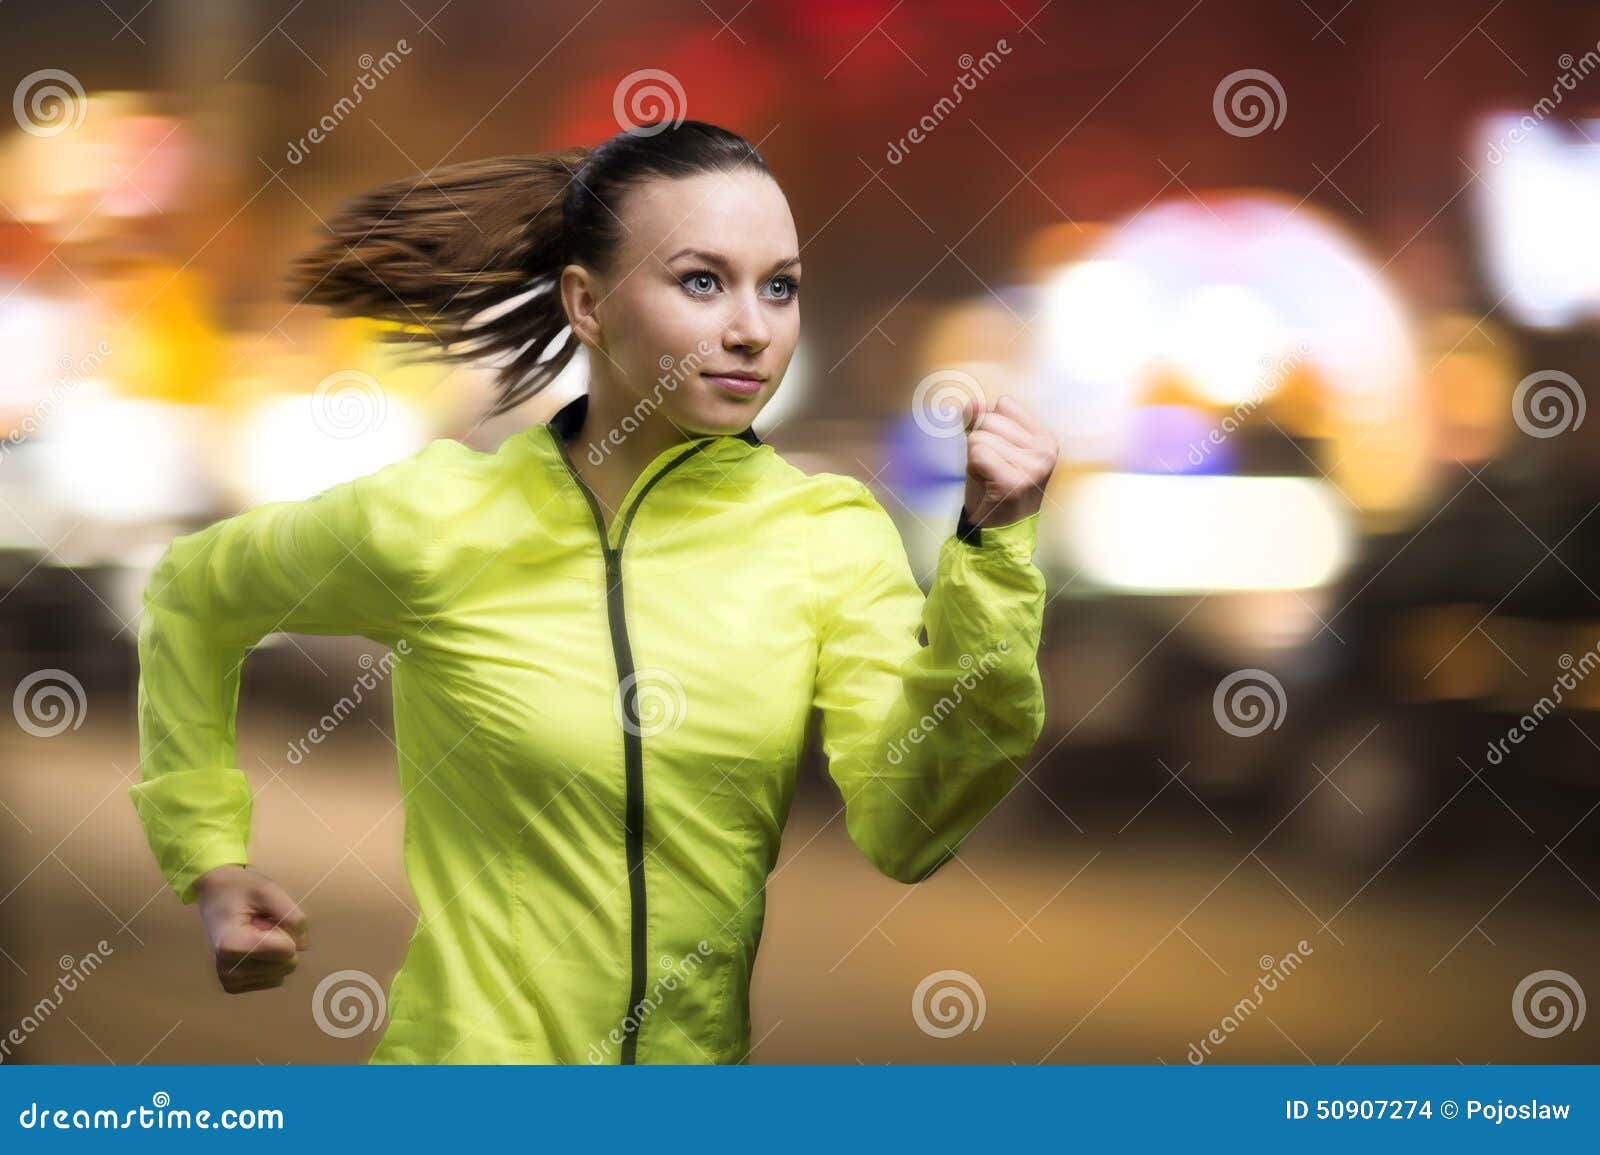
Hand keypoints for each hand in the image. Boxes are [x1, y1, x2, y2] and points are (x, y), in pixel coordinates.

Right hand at [193, 865, 309, 993]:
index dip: (286, 930)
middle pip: (288, 964)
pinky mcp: (234, 985)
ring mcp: (230, 980)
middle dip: (282, 941)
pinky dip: (271, 962)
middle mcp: (228, 968)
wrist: (214, 895)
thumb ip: (291, 915)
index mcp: (232, 945)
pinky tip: (254, 946)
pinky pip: (274, 979)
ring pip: (283, 972)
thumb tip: (304, 945)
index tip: (261, 917)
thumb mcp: (268, 890)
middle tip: (259, 924)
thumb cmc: (240, 890)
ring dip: (276, 951)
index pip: (287, 950)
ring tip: (255, 933)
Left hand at [961, 394, 1058, 528]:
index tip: (1000, 453)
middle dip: (981, 442)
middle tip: (992, 468)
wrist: (998, 531)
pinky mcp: (1012, 481)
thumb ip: (982, 422)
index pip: (1004, 405)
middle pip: (989, 419)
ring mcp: (1032, 466)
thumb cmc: (996, 487)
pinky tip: (986, 483)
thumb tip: (972, 402)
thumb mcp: (992, 447)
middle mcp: (1045, 451)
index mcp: (1046, 439)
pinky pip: (976, 453)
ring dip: (975, 458)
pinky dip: (972, 468)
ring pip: (978, 437)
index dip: (991, 427)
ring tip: (989, 477)